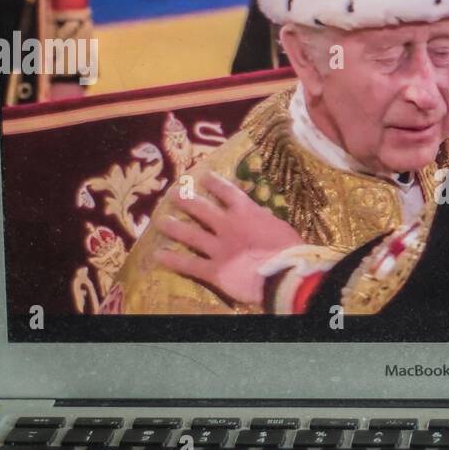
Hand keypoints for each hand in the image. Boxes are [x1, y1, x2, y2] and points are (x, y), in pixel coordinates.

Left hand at [155, 171, 303, 305]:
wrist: (284, 274)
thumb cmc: (290, 250)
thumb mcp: (280, 227)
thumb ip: (264, 220)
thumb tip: (260, 214)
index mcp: (247, 213)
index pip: (227, 191)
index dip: (214, 183)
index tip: (202, 175)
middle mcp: (227, 226)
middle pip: (202, 209)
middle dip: (186, 200)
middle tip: (173, 193)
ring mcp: (218, 248)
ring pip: (191, 235)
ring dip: (174, 227)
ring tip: (161, 221)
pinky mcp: (213, 270)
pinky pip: (190, 264)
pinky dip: (173, 260)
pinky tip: (158, 255)